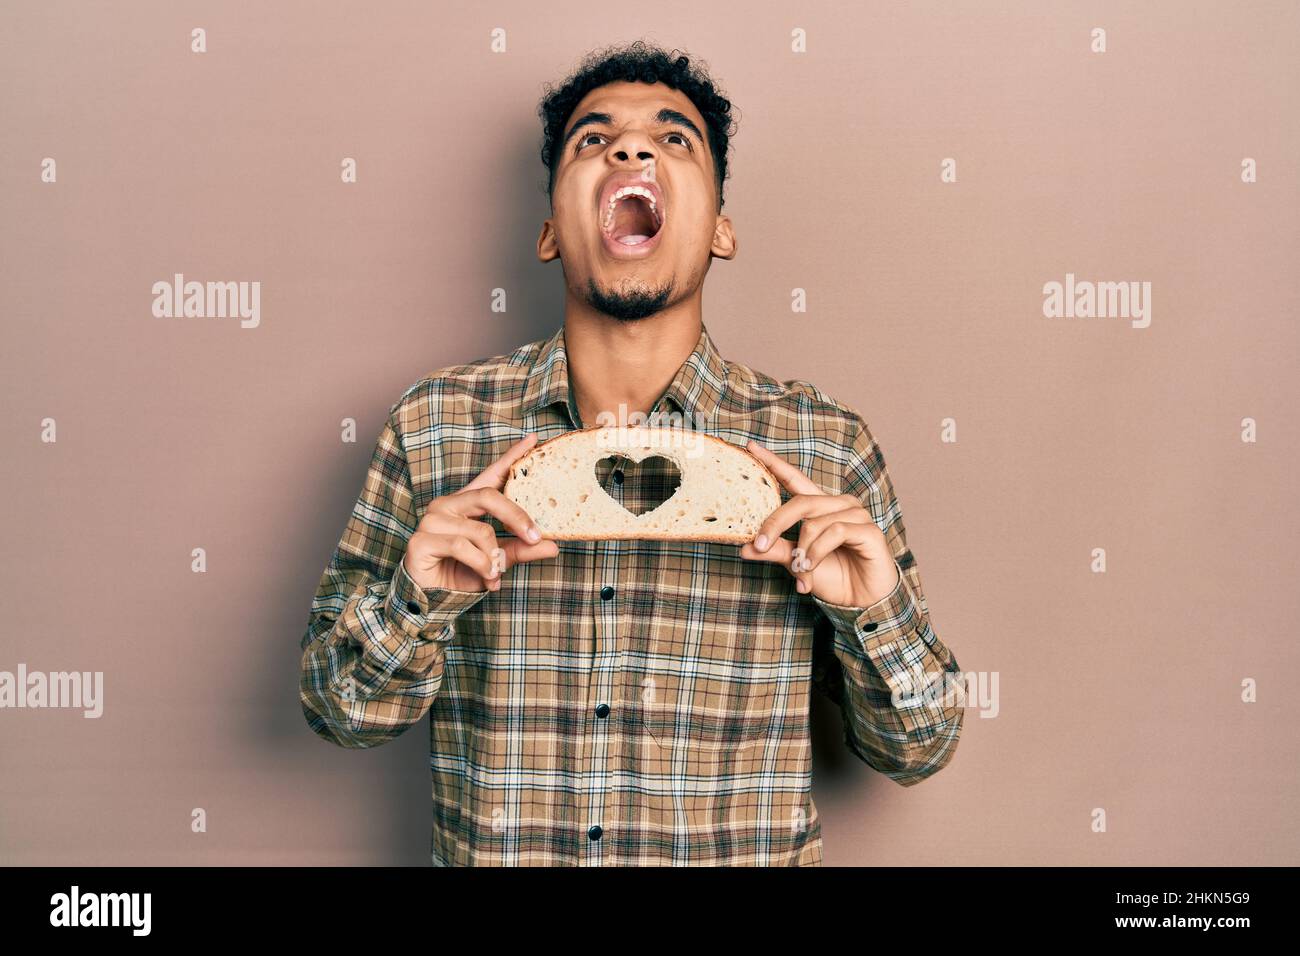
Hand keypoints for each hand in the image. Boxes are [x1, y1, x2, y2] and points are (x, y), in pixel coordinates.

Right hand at [402, 433, 559, 591]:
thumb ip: (521, 550)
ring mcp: (432, 520)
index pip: (491, 475)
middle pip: (489, 497)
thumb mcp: (498, 559)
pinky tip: (486, 578)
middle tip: (535, 537)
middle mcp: (448, 505)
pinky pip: (463, 547)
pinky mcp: (421, 540)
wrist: (432, 599)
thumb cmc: (462, 573)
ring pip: (480, 530)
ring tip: (497, 575)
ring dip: (494, 557)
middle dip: (516, 517)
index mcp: (467, 504)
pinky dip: (481, 565)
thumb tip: (552, 545)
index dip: (511, 457)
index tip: (534, 440)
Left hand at [739, 440, 899, 608]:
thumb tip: (744, 547)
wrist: (861, 601)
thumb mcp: (797, 563)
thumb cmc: (833, 577)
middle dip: (775, 523)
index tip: (751, 447)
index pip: (794, 479)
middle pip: (800, 502)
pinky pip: (835, 532)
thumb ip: (775, 551)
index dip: (773, 463)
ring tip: (799, 571)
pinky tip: (811, 568)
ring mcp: (856, 515)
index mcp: (820, 507)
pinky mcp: (868, 530)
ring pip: (815, 522)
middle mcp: (839, 505)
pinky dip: (817, 553)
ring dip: (802, 551)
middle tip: (759, 546)